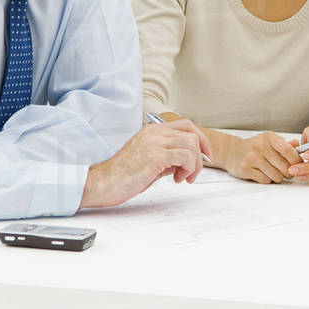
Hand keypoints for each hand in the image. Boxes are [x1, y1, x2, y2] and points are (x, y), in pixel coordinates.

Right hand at [80, 118, 211, 208]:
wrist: (103, 183)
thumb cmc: (123, 174)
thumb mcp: (150, 160)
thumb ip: (169, 156)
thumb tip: (187, 161)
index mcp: (152, 130)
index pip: (186, 125)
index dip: (201, 138)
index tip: (205, 154)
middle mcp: (155, 133)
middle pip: (192, 134)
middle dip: (201, 154)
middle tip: (194, 172)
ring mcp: (155, 142)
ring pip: (192, 145)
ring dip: (194, 164)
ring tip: (183, 177)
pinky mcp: (156, 156)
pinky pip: (185, 156)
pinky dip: (189, 168)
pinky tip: (178, 178)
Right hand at [224, 131, 302, 183]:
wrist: (232, 151)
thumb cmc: (254, 146)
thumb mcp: (269, 140)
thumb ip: (285, 144)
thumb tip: (298, 146)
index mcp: (268, 138)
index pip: (288, 150)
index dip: (296, 160)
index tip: (299, 164)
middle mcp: (260, 147)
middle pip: (284, 166)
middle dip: (289, 172)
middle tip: (288, 172)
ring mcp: (252, 158)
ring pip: (275, 176)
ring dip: (278, 177)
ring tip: (275, 172)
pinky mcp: (246, 169)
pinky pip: (265, 180)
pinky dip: (268, 179)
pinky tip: (265, 173)